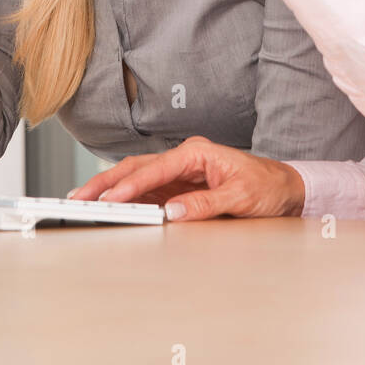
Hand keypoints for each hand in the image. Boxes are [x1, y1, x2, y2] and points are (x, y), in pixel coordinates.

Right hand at [67, 136, 306, 220]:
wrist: (286, 188)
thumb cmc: (267, 187)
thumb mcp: (241, 197)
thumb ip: (205, 204)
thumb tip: (171, 212)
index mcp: (197, 152)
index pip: (154, 168)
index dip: (129, 186)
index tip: (110, 201)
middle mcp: (185, 158)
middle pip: (136, 168)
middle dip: (105, 183)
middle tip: (78, 198)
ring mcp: (180, 172)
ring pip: (137, 177)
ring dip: (111, 189)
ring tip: (83, 202)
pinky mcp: (180, 187)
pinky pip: (148, 191)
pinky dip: (127, 199)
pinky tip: (110, 207)